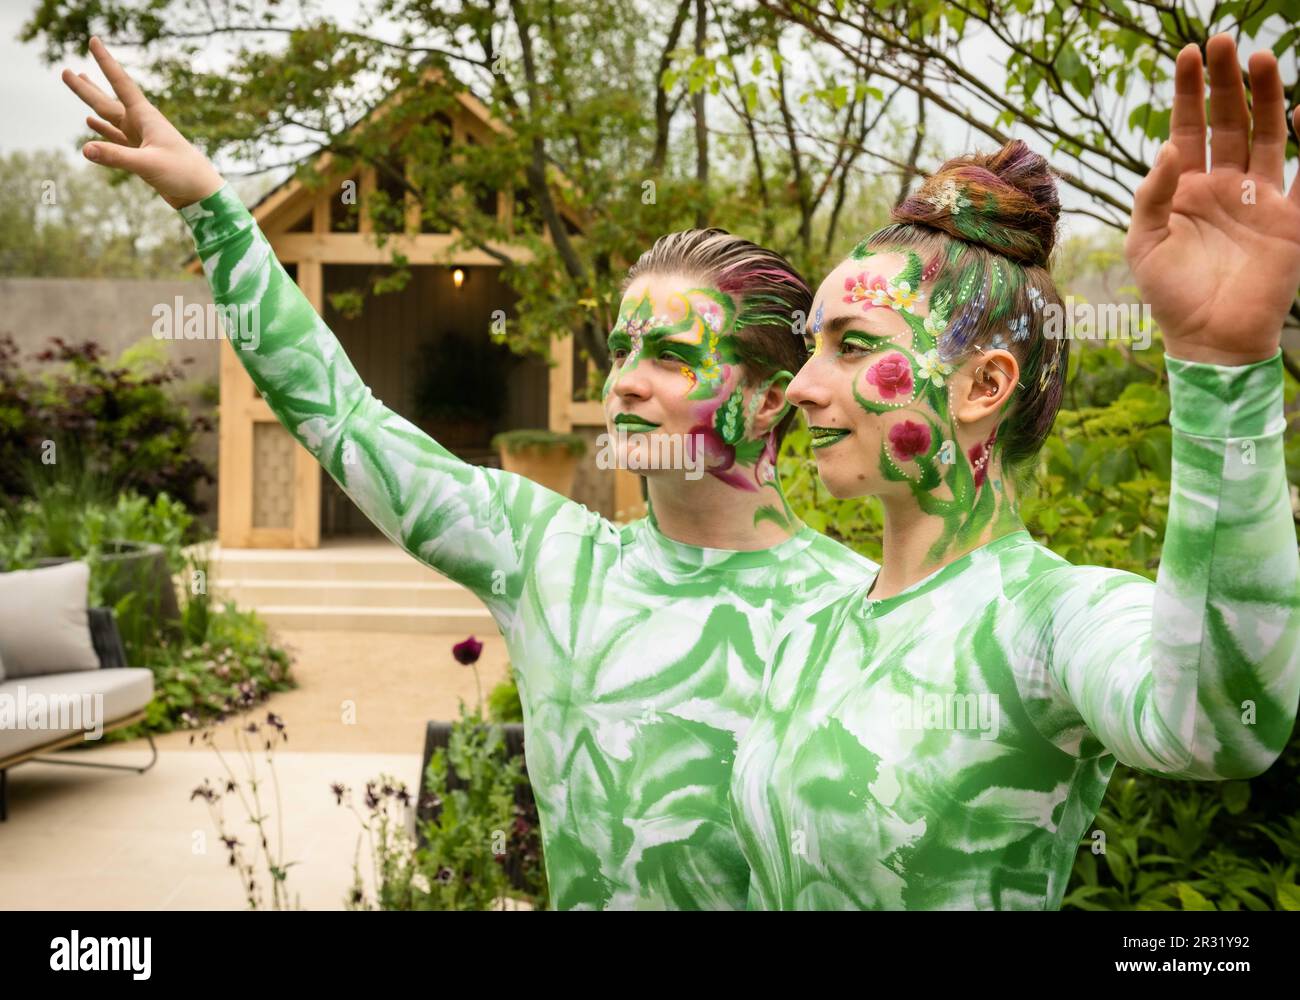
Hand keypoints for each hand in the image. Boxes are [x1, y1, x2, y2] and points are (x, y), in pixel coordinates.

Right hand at [62, 36, 225, 210]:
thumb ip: (116, 156)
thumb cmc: (182, 174)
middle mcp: (142, 124)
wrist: (201, 194)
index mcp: (146, 117)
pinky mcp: (140, 154)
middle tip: (64, 70)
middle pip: (107, 101)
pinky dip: (103, 129)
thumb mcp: (148, 164)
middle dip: (86, 87)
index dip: (106, 62)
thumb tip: (85, 148)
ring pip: (110, 116)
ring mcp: (141, 139)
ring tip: (80, 83)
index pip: (121, 84)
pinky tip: (91, 122)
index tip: (94, 41)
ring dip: (92, 102)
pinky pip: (116, 138)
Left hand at [1125, 33, 1299, 365]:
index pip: (1187, 128)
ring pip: (1268, 136)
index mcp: (1185, 190)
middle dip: (1225, 82)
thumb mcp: (1144, 244)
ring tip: (1260, 59)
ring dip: (1266, 98)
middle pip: (1228, 122)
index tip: (1189, 54)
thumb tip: (1169, 148)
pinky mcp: (1290, 221)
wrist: (1209, 339)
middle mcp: (1224, 186)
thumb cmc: (1169, 295)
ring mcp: (1260, 200)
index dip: (1188, 92)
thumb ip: (1152, 195)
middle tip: (1223, 40)